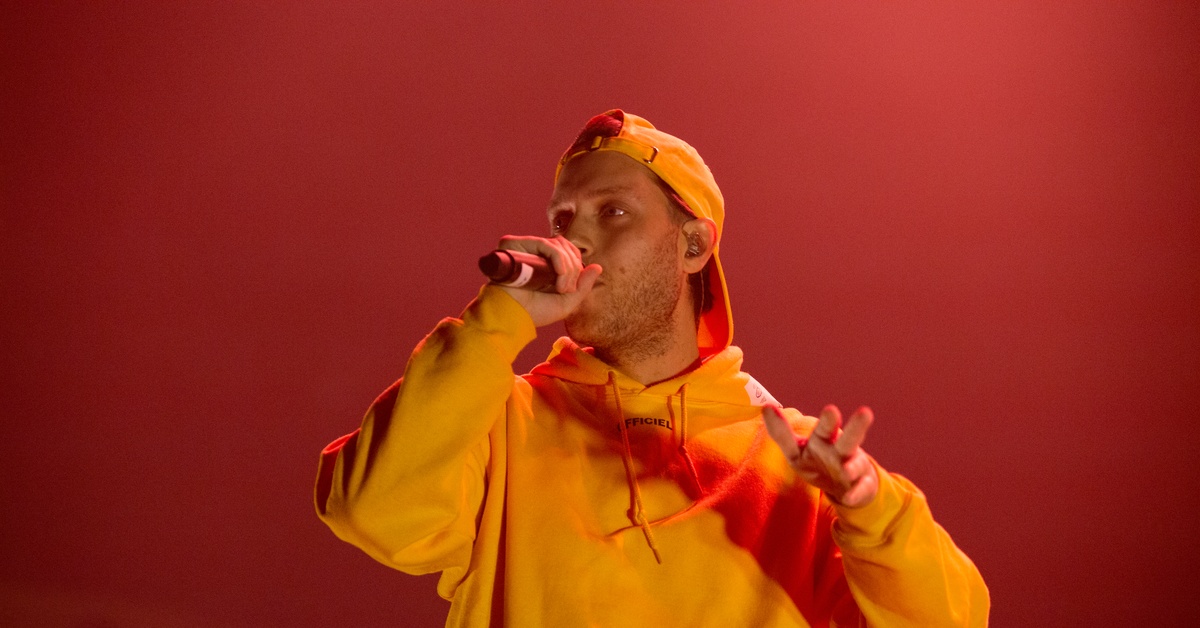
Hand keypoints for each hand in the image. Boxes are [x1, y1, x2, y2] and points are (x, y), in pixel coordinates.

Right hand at [492, 235, 602, 326]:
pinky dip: (557, 257)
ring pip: (557, 244)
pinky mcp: (513, 246)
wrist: (513, 318)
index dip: (576, 265)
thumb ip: (583, 286)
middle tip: (565, 290)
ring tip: (560, 287)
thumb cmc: (535, 313)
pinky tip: (559, 273)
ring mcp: (523, 247)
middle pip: (565, 245)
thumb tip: (598, 267)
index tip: (570, 288)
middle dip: (573, 268)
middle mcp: (533, 252)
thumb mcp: (566, 302)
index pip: (568, 250)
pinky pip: (544, 243)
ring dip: (567, 266)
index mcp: (544, 262)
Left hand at [762, 404, 878, 507]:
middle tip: (864, 414)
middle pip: (848, 440)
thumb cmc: (817, 461)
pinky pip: (861, 490)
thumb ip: (781, 433)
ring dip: (853, 466)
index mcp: (825, 439)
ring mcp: (854, 467)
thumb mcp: (796, 450)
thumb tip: (766, 406)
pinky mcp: (863, 486)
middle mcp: (842, 450)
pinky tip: (848, 497)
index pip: (825, 429)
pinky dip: (855, 493)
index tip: (831, 410)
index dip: (828, 421)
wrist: (844, 485)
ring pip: (856, 464)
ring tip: (846, 469)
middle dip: (855, 428)